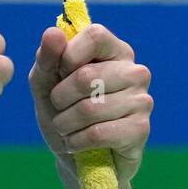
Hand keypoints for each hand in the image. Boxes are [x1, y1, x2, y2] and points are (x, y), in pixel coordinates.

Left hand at [27, 23, 150, 188]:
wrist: (76, 156)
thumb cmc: (63, 112)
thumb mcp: (46, 83)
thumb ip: (47, 57)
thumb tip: (53, 32)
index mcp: (115, 51)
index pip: (94, 35)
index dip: (67, 56)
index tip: (60, 74)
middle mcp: (135, 71)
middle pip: (86, 76)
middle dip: (59, 98)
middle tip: (59, 109)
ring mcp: (142, 100)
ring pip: (90, 109)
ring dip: (65, 124)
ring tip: (66, 128)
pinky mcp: (140, 130)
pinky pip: (98, 133)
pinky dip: (76, 142)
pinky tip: (75, 143)